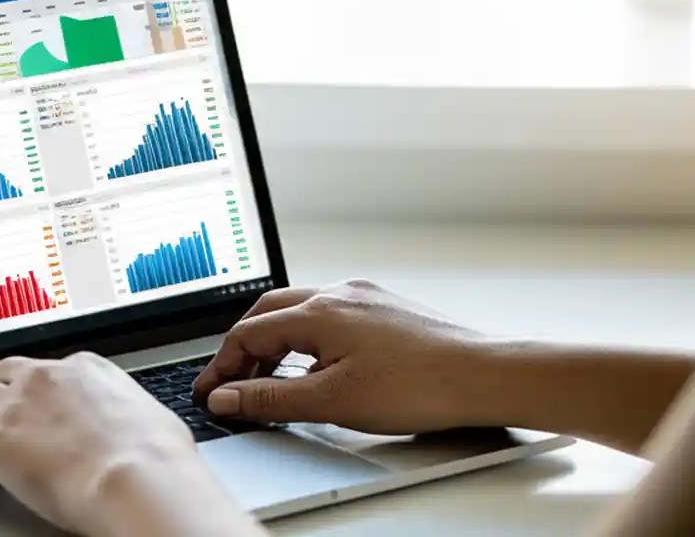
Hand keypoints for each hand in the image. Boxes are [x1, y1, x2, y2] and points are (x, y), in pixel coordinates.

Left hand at [0, 352, 262, 536]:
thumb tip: (141, 426)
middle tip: (2, 414)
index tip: (41, 403)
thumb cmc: (156, 456)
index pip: (50, 368)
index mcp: (85, 369)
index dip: (41, 388)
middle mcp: (45, 379)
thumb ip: (132, 413)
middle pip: (5, 375)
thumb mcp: (153, 416)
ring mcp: (15, 409)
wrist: (136, 479)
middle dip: (1, 393)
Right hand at [193, 279, 491, 433]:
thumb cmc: (419, 385)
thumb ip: (270, 397)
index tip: (209, 392)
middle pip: (269, 313)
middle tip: (231, 381)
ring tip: (270, 377)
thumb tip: (227, 396)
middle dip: (243, 347)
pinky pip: (331, 314)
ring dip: (276, 341)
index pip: (248, 334)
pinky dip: (308, 337)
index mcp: (318, 312)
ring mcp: (365, 297)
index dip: (222, 366)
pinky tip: (318, 363)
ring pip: (301, 311)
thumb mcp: (330, 401)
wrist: (484, 376)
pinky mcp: (387, 308)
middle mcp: (339, 294)